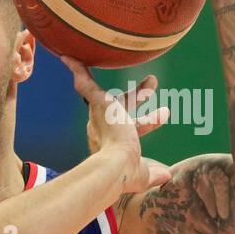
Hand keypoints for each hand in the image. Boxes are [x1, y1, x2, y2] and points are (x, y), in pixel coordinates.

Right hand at [61, 54, 171, 193]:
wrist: (113, 166)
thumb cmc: (126, 174)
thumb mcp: (143, 176)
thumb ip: (153, 175)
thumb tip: (165, 176)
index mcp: (112, 143)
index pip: (133, 126)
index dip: (149, 120)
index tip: (166, 112)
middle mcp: (100, 128)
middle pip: (122, 106)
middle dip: (138, 94)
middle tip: (153, 81)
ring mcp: (98, 115)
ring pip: (106, 93)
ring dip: (111, 75)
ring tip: (122, 62)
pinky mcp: (97, 103)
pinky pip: (84, 83)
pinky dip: (77, 70)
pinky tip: (68, 57)